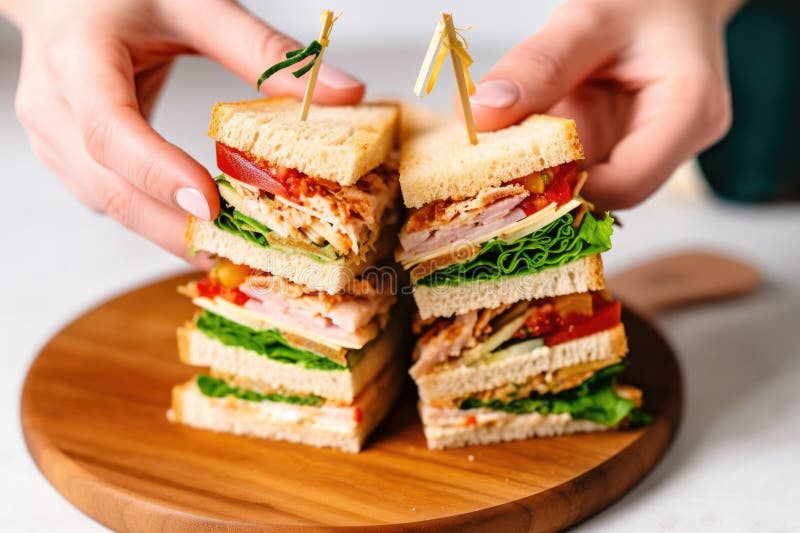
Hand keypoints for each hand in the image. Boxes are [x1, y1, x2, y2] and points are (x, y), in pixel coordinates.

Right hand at [2, 0, 363, 263]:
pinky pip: (107, 198)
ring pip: (106, 203)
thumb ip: (264, 51)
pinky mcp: (65, 155)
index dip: (160, 174)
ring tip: (224, 249)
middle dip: (173, 228)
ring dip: (164, 231)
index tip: (211, 207)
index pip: (111, 131)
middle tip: (235, 254)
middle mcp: (53, 105)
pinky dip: (151, 217)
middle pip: (109, 187)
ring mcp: (50, 135)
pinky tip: (194, 225)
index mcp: (79, 57)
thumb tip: (341, 93)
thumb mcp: (196, 5)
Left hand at [468, 0, 742, 208]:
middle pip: (604, 193)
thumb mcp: (586, 20)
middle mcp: (676, 145)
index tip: (509, 166)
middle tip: (488, 160)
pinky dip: (543, 157)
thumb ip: (537, 66)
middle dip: (545, 181)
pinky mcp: (624, 148)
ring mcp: (650, 151)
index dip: (564, 188)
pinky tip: (515, 135)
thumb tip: (483, 114)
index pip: (625, 186)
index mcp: (689, 113)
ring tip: (497, 143)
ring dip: (539, 170)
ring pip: (587, 186)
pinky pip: (579, 167)